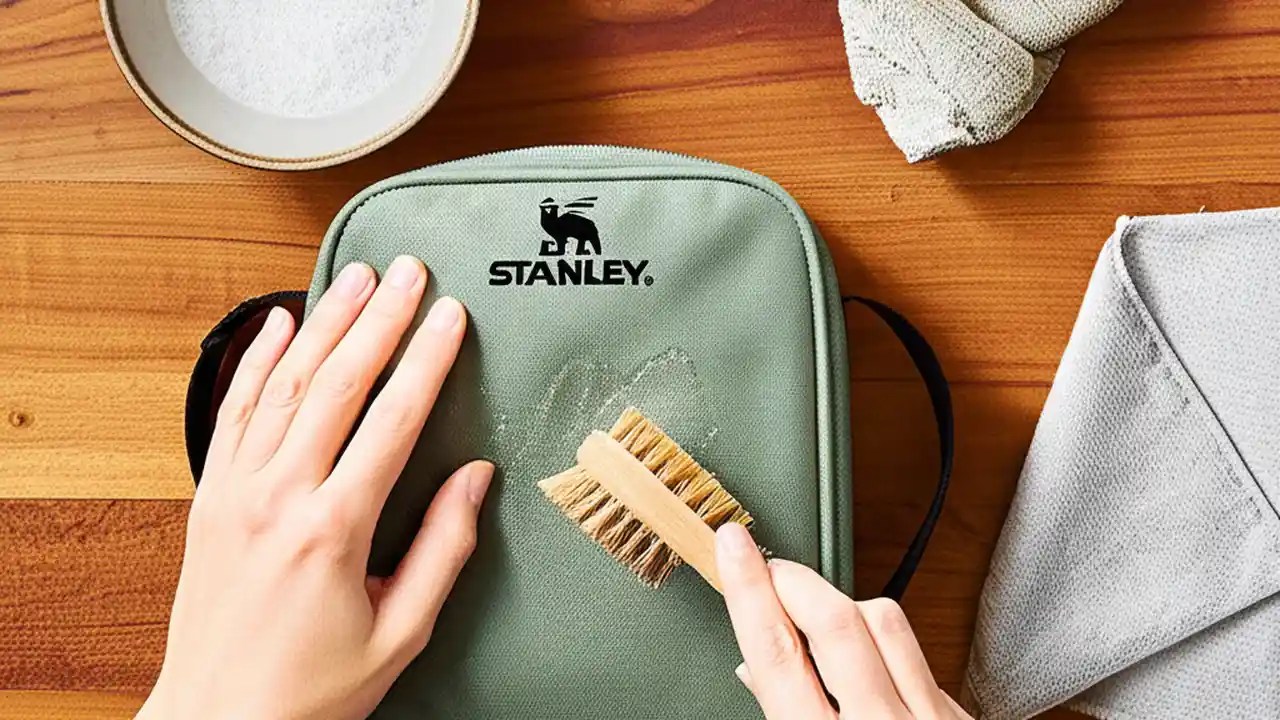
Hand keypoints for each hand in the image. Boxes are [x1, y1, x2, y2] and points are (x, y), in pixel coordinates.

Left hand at [139, 256, 491, 719]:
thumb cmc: (311, 689)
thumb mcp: (400, 632)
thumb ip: (443, 550)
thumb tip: (474, 479)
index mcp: (333, 529)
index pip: (392, 420)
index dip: (426, 359)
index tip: (449, 316)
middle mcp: (277, 497)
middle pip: (336, 383)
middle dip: (379, 319)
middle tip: (409, 272)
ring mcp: (235, 491)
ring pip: (283, 384)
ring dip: (324, 324)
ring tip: (356, 277)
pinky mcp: (209, 497)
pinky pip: (232, 410)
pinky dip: (255, 359)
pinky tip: (279, 322)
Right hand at [716, 524, 970, 719]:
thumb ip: (782, 710)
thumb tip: (754, 668)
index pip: (777, 651)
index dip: (749, 589)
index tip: (733, 544)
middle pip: (833, 619)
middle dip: (796, 580)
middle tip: (773, 571)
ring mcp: (927, 719)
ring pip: (885, 620)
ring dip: (847, 606)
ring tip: (825, 625)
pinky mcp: (959, 716)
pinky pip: (921, 655)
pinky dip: (887, 645)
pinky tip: (873, 665)